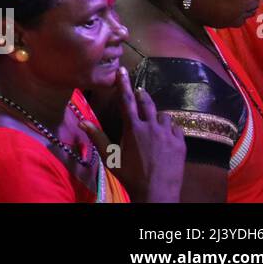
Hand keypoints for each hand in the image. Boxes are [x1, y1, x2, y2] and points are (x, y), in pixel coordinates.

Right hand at [79, 66, 184, 202]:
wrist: (156, 193)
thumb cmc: (130, 176)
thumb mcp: (110, 158)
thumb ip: (97, 137)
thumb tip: (82, 121)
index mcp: (133, 129)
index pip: (126, 100)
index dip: (123, 83)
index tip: (122, 70)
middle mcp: (151, 127)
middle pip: (147, 103)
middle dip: (142, 95)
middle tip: (139, 91)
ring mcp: (168, 134)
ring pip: (163, 116)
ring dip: (157, 116)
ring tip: (153, 122)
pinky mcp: (180, 143)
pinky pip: (176, 128)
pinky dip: (170, 129)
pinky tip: (166, 136)